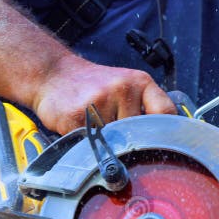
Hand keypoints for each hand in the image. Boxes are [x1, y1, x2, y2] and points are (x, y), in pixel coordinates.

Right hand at [32, 55, 176, 134]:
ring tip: (94, 124)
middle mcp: (122, 89)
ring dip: (104, 140)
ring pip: (114, 141)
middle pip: (138, 133)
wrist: (54, 74)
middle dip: (127, 137)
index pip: (165, 112)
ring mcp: (100, 101)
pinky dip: (86, 141)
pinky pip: (91, 143)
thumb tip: (164, 142)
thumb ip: (143, 108)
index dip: (163, 131)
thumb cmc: (92, 86)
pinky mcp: (79, 116)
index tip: (159, 143)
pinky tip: (80, 126)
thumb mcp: (125, 86)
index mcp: (139, 82)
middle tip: (113, 129)